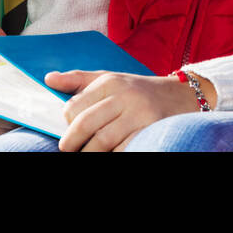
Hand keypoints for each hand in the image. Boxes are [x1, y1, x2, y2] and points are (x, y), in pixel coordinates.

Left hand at [47, 70, 213, 151]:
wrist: (183, 96)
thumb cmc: (139, 90)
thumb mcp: (111, 79)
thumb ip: (79, 80)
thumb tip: (49, 79)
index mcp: (110, 81)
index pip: (74, 107)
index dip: (67, 124)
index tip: (69, 130)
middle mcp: (125, 95)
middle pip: (85, 125)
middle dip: (71, 143)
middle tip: (69, 150)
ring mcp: (139, 113)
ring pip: (101, 141)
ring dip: (90, 153)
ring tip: (89, 153)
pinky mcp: (151, 129)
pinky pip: (122, 149)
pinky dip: (112, 154)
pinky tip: (111, 151)